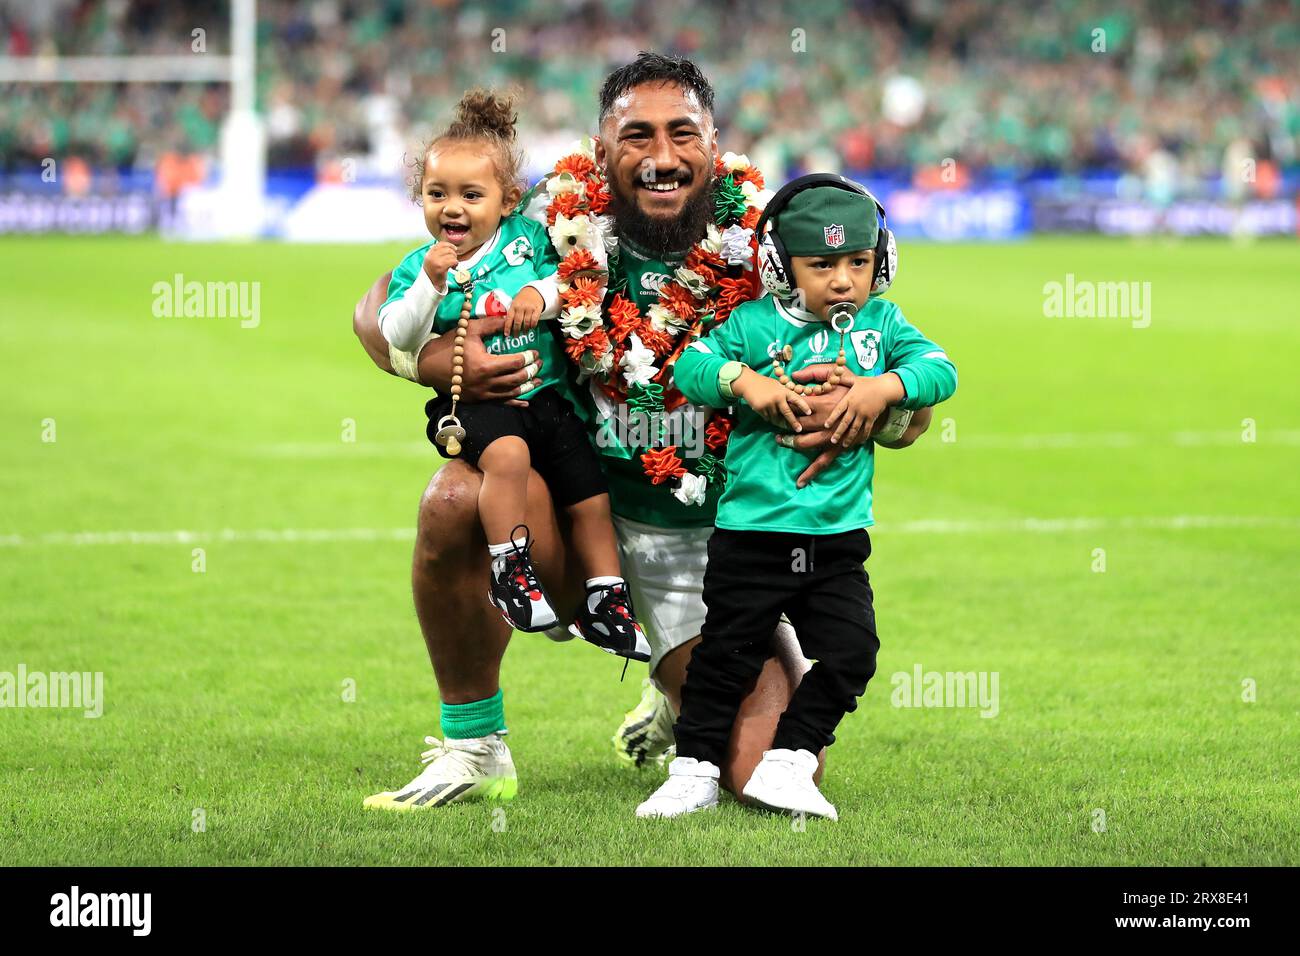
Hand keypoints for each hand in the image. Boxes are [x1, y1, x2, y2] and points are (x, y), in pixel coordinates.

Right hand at [416, 315, 543, 406]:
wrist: (428, 365)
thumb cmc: (450, 345)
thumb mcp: (470, 329)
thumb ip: (491, 324)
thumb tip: (509, 318)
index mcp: (485, 365)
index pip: (515, 362)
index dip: (529, 358)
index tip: (535, 352)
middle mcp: (486, 383)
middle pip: (517, 379)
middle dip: (532, 371)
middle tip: (540, 364)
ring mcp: (482, 394)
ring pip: (511, 393)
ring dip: (527, 387)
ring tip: (538, 380)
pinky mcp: (478, 400)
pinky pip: (501, 403)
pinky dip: (515, 402)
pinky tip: (525, 402)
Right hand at [422, 241, 458, 288]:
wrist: (431, 284)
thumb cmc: (434, 271)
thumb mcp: (432, 260)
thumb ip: (438, 252)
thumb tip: (450, 246)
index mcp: (429, 253)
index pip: (441, 244)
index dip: (449, 245)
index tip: (454, 249)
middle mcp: (431, 256)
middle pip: (448, 249)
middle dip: (453, 254)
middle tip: (453, 260)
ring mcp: (435, 261)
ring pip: (451, 255)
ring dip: (455, 260)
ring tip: (452, 265)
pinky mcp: (441, 267)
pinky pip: (453, 261)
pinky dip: (455, 264)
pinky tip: (453, 268)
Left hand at [505, 287, 543, 336]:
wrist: (534, 291)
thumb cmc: (522, 299)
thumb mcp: (514, 303)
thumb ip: (511, 312)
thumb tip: (506, 324)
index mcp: (513, 306)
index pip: (509, 318)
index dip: (507, 327)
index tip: (507, 334)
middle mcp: (521, 307)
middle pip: (518, 322)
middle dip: (516, 331)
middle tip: (516, 336)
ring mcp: (529, 308)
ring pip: (527, 322)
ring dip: (525, 329)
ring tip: (524, 333)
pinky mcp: (537, 309)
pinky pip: (534, 320)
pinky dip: (532, 325)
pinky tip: (531, 327)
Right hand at [733, 369, 810, 432]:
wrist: (748, 383)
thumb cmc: (765, 384)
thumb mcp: (778, 386)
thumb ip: (785, 395)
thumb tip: (794, 406)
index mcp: (784, 391)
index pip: (796, 399)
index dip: (804, 406)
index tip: (809, 413)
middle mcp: (778, 398)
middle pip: (787, 413)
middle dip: (794, 423)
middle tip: (799, 429)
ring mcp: (769, 404)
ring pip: (776, 418)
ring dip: (780, 422)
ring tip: (784, 426)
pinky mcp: (761, 409)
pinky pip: (768, 418)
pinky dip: (770, 418)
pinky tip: (770, 416)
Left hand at [824, 376, 895, 447]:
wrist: (885, 388)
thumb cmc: (869, 383)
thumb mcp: (854, 380)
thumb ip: (843, 380)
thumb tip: (832, 377)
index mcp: (849, 399)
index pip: (838, 410)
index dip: (831, 418)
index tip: (826, 426)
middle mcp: (856, 408)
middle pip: (845, 423)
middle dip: (838, 433)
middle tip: (832, 441)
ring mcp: (864, 414)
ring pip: (855, 428)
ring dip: (849, 438)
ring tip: (844, 445)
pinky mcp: (872, 418)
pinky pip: (867, 429)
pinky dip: (863, 436)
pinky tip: (860, 442)